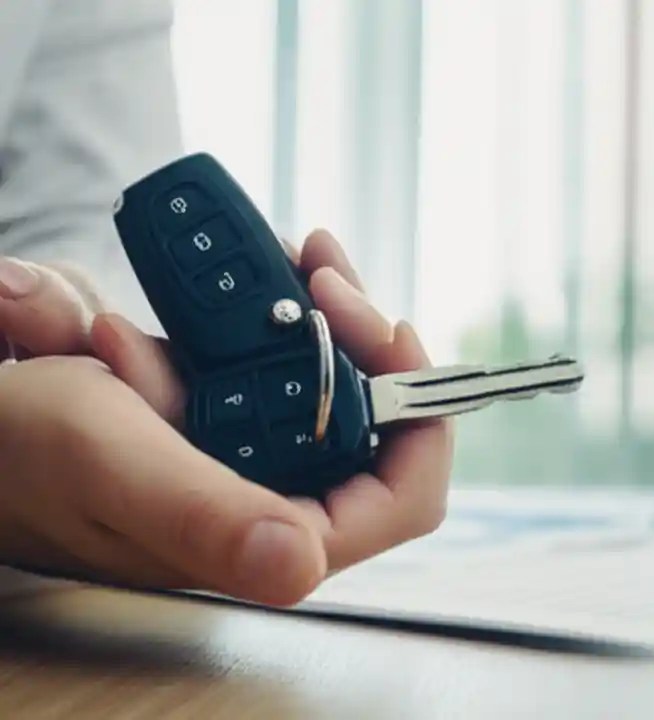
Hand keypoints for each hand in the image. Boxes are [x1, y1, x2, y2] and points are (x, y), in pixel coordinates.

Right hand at [0, 230, 452, 603]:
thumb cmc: (18, 453)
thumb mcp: (110, 460)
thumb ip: (205, 513)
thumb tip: (300, 564)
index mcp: (264, 534)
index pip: (399, 497)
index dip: (419, 421)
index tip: (390, 333)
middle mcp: (268, 497)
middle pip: (372, 416)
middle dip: (358, 335)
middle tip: (323, 267)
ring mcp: (244, 449)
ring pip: (325, 375)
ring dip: (310, 307)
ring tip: (278, 258)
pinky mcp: (216, 407)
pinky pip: (272, 350)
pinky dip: (261, 301)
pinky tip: (228, 274)